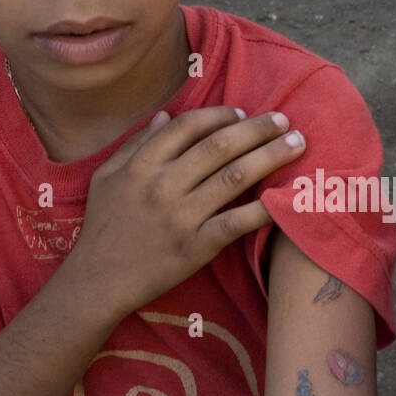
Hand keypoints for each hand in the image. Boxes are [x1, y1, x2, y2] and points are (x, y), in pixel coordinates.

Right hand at [74, 106, 304, 313]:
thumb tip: (165, 116)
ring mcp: (181, 216)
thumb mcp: (107, 177)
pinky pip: (236, 222)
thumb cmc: (103, 227)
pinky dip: (263, 208)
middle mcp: (162, 185)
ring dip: (271, 156)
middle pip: (219, 146)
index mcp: (141, 164)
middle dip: (257, 129)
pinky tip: (286, 198)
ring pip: (234, 177)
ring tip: (297, 144)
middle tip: (285, 119)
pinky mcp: (196, 247)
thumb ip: (135, 144)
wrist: (98, 282)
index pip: (188, 126)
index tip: (243, 113)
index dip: (220, 115)